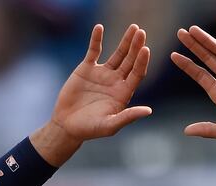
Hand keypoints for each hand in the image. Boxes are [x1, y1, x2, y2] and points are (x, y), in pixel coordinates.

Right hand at [35, 23, 152, 161]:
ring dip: (125, 41)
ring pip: (117, 53)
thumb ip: (127, 117)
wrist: (67, 125)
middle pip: (130, 60)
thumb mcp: (109, 125)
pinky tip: (99, 27)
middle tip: (141, 32)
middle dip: (136, 47)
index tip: (145, 49)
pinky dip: (96, 39)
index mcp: (123, 93)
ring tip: (134, 27)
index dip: (141, 62)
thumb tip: (149, 111)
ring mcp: (102, 73)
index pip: (137, 73)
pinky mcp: (87, 68)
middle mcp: (116, 81)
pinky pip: (94, 50)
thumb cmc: (89, 129)